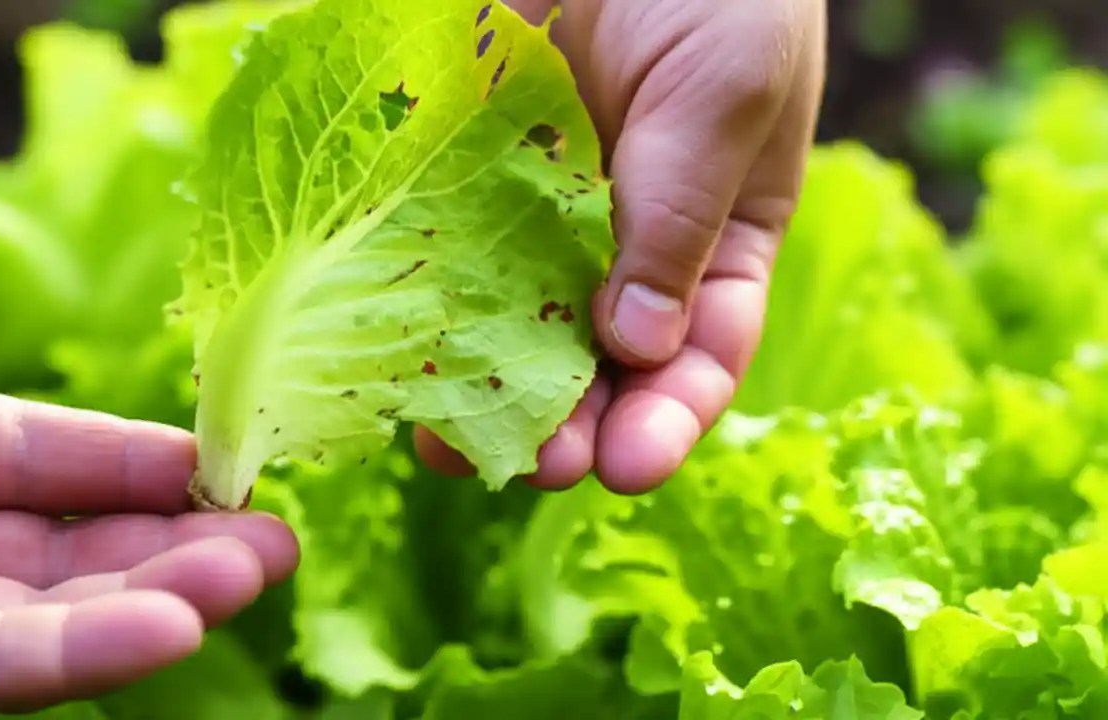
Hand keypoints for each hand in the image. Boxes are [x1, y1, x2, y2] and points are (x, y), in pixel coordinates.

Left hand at [0, 129, 299, 719]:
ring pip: (37, 620)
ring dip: (155, 599)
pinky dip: (80, 653)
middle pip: (55, 550)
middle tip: (276, 535)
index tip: (226, 460)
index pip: (33, 460)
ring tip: (259, 572)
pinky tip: (174, 624)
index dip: (134, 461)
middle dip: (170, 543)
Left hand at [418, 0, 826, 492]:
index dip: (670, 417)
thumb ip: (683, 218)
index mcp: (711, 241)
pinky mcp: (450, 184)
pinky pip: (431, 260)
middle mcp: (616, 248)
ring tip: (455, 444)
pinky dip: (414, 314)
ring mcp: (526, 219)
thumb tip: (640, 349)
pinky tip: (396, 361)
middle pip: (595, 367)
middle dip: (571, 426)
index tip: (631, 467)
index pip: (699, 353)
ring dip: (481, 396)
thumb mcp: (728, 92)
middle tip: (541, 464)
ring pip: (504, 331)